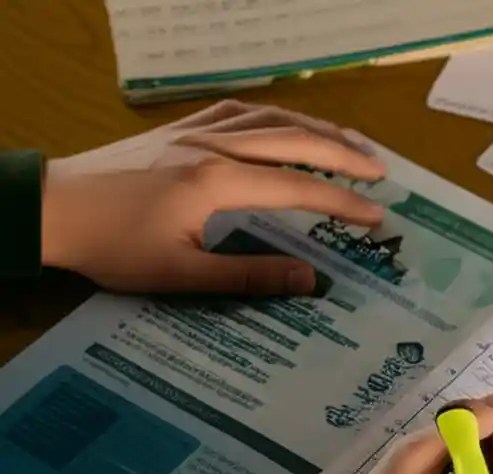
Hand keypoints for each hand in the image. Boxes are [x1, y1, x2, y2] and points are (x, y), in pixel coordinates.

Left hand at [40, 100, 386, 295]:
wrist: (49, 209)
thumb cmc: (111, 248)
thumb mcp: (180, 274)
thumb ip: (249, 276)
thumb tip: (310, 281)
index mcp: (216, 183)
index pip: (297, 187)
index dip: (342, 202)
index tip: (377, 216)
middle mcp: (212, 147)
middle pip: (294, 140)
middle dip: (343, 153)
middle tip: (381, 170)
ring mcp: (194, 132)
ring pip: (269, 117)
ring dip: (316, 128)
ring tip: (350, 142)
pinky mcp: (178, 129)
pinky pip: (238, 111)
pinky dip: (274, 115)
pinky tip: (287, 124)